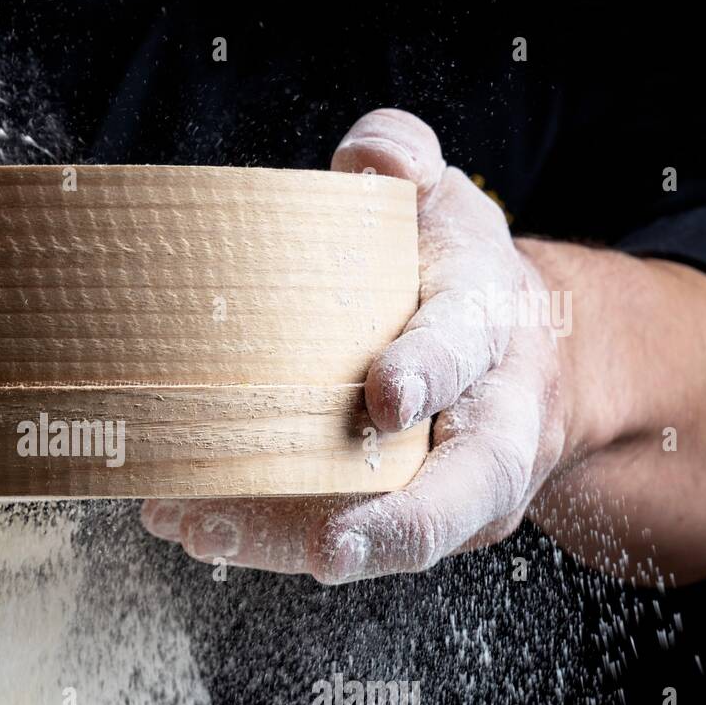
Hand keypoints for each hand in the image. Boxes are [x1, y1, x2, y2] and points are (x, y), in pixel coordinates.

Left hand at [142, 108, 565, 580]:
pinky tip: (190, 525)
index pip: (468, 350)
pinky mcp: (402, 518)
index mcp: (492, 334)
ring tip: (202, 530)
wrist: (515, 358)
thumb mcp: (445, 207)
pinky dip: (263, 540)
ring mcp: (449, 490)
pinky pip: (337, 536)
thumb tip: (370, 155)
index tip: (385, 393)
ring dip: (290, 542)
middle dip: (398, 526)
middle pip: (462, 494)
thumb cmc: (460, 281)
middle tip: (329, 549)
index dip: (430, 371)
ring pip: (388, 533)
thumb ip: (406, 165)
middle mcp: (487, 429)